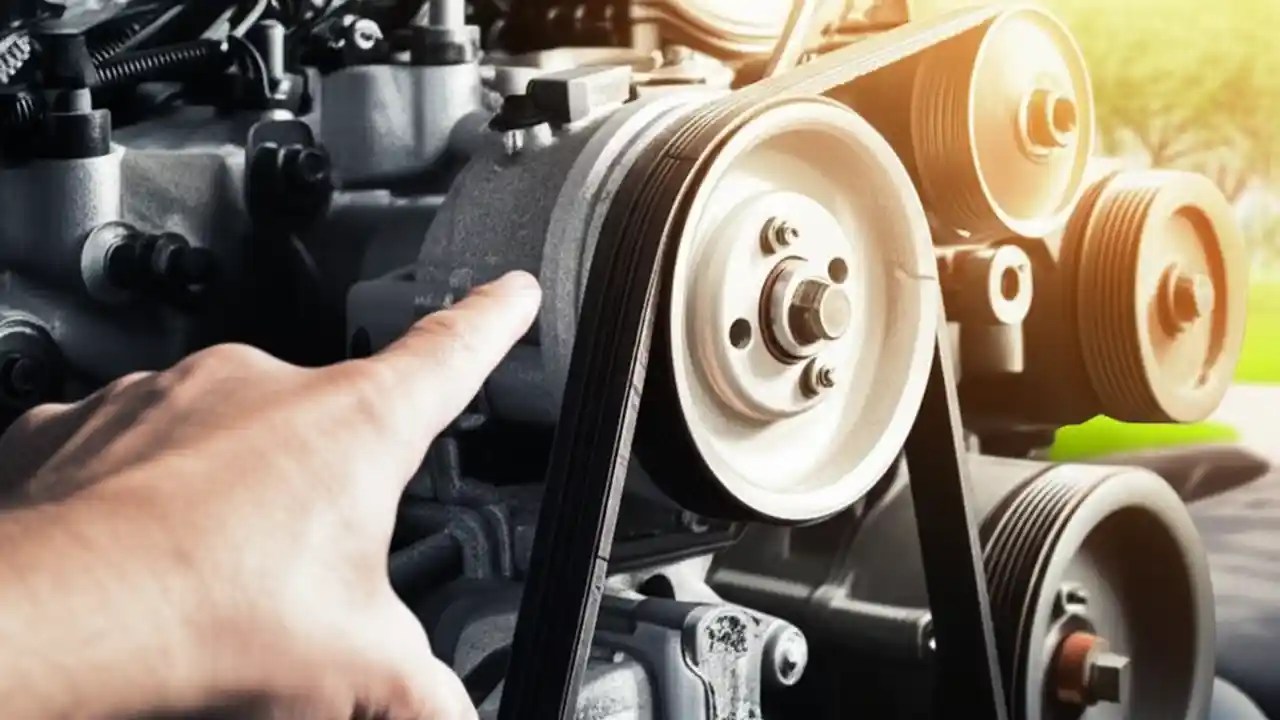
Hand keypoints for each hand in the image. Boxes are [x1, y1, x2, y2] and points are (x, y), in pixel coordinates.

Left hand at [0, 271, 541, 719]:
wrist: (53, 617)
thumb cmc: (207, 616)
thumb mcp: (358, 668)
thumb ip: (425, 688)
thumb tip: (449, 713)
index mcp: (355, 425)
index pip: (449, 353)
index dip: (491, 322)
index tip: (510, 293)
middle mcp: (264, 386)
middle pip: (327, 427)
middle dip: (322, 492)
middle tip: (299, 576)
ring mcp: (168, 396)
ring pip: (226, 440)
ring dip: (232, 497)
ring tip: (215, 582)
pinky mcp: (85, 423)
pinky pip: (134, 451)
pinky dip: (145, 499)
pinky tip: (142, 562)